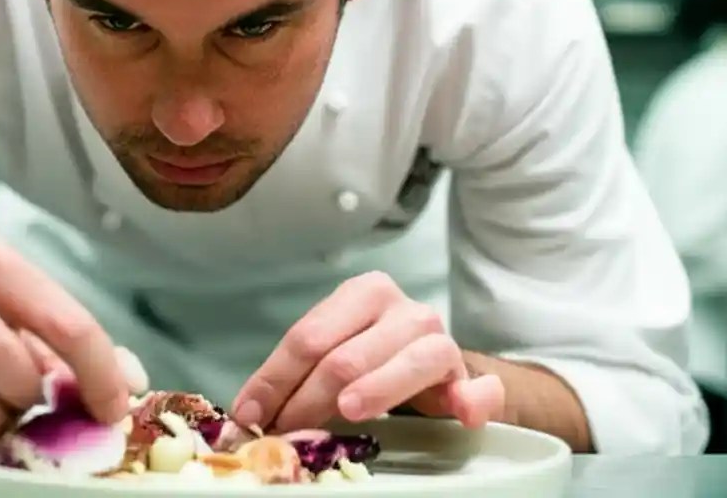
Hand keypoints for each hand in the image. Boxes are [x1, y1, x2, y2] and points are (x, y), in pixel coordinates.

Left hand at [231, 272, 503, 432]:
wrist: (439, 369)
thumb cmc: (374, 360)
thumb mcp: (333, 355)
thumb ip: (295, 376)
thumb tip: (246, 414)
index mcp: (362, 293)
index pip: (308, 338)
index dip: (274, 380)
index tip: (250, 416)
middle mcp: (403, 310)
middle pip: (348, 355)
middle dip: (309, 398)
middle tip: (286, 432)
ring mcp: (441, 340)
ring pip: (409, 362)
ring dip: (379, 388)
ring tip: (350, 411)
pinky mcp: (469, 376)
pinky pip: (480, 386)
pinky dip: (473, 398)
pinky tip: (463, 412)